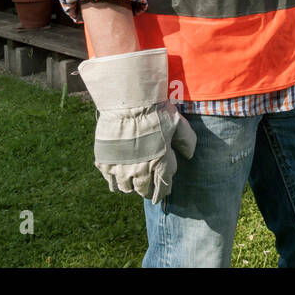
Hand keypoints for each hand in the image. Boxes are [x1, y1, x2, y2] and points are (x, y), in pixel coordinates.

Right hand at [77, 48, 196, 203]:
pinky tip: (117, 178)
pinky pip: (110, 180)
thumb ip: (187, 141)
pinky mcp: (105, 163)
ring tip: (132, 182)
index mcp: (160, 162)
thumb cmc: (156, 112)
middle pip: (143, 190)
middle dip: (147, 189)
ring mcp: (121, 168)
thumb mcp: (178, 123)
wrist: (128, 103)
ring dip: (131, 186)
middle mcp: (140, 170)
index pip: (163, 187)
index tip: (164, 191)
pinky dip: (114, 181)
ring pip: (126, 188)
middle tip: (148, 187)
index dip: (163, 191)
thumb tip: (189, 155)